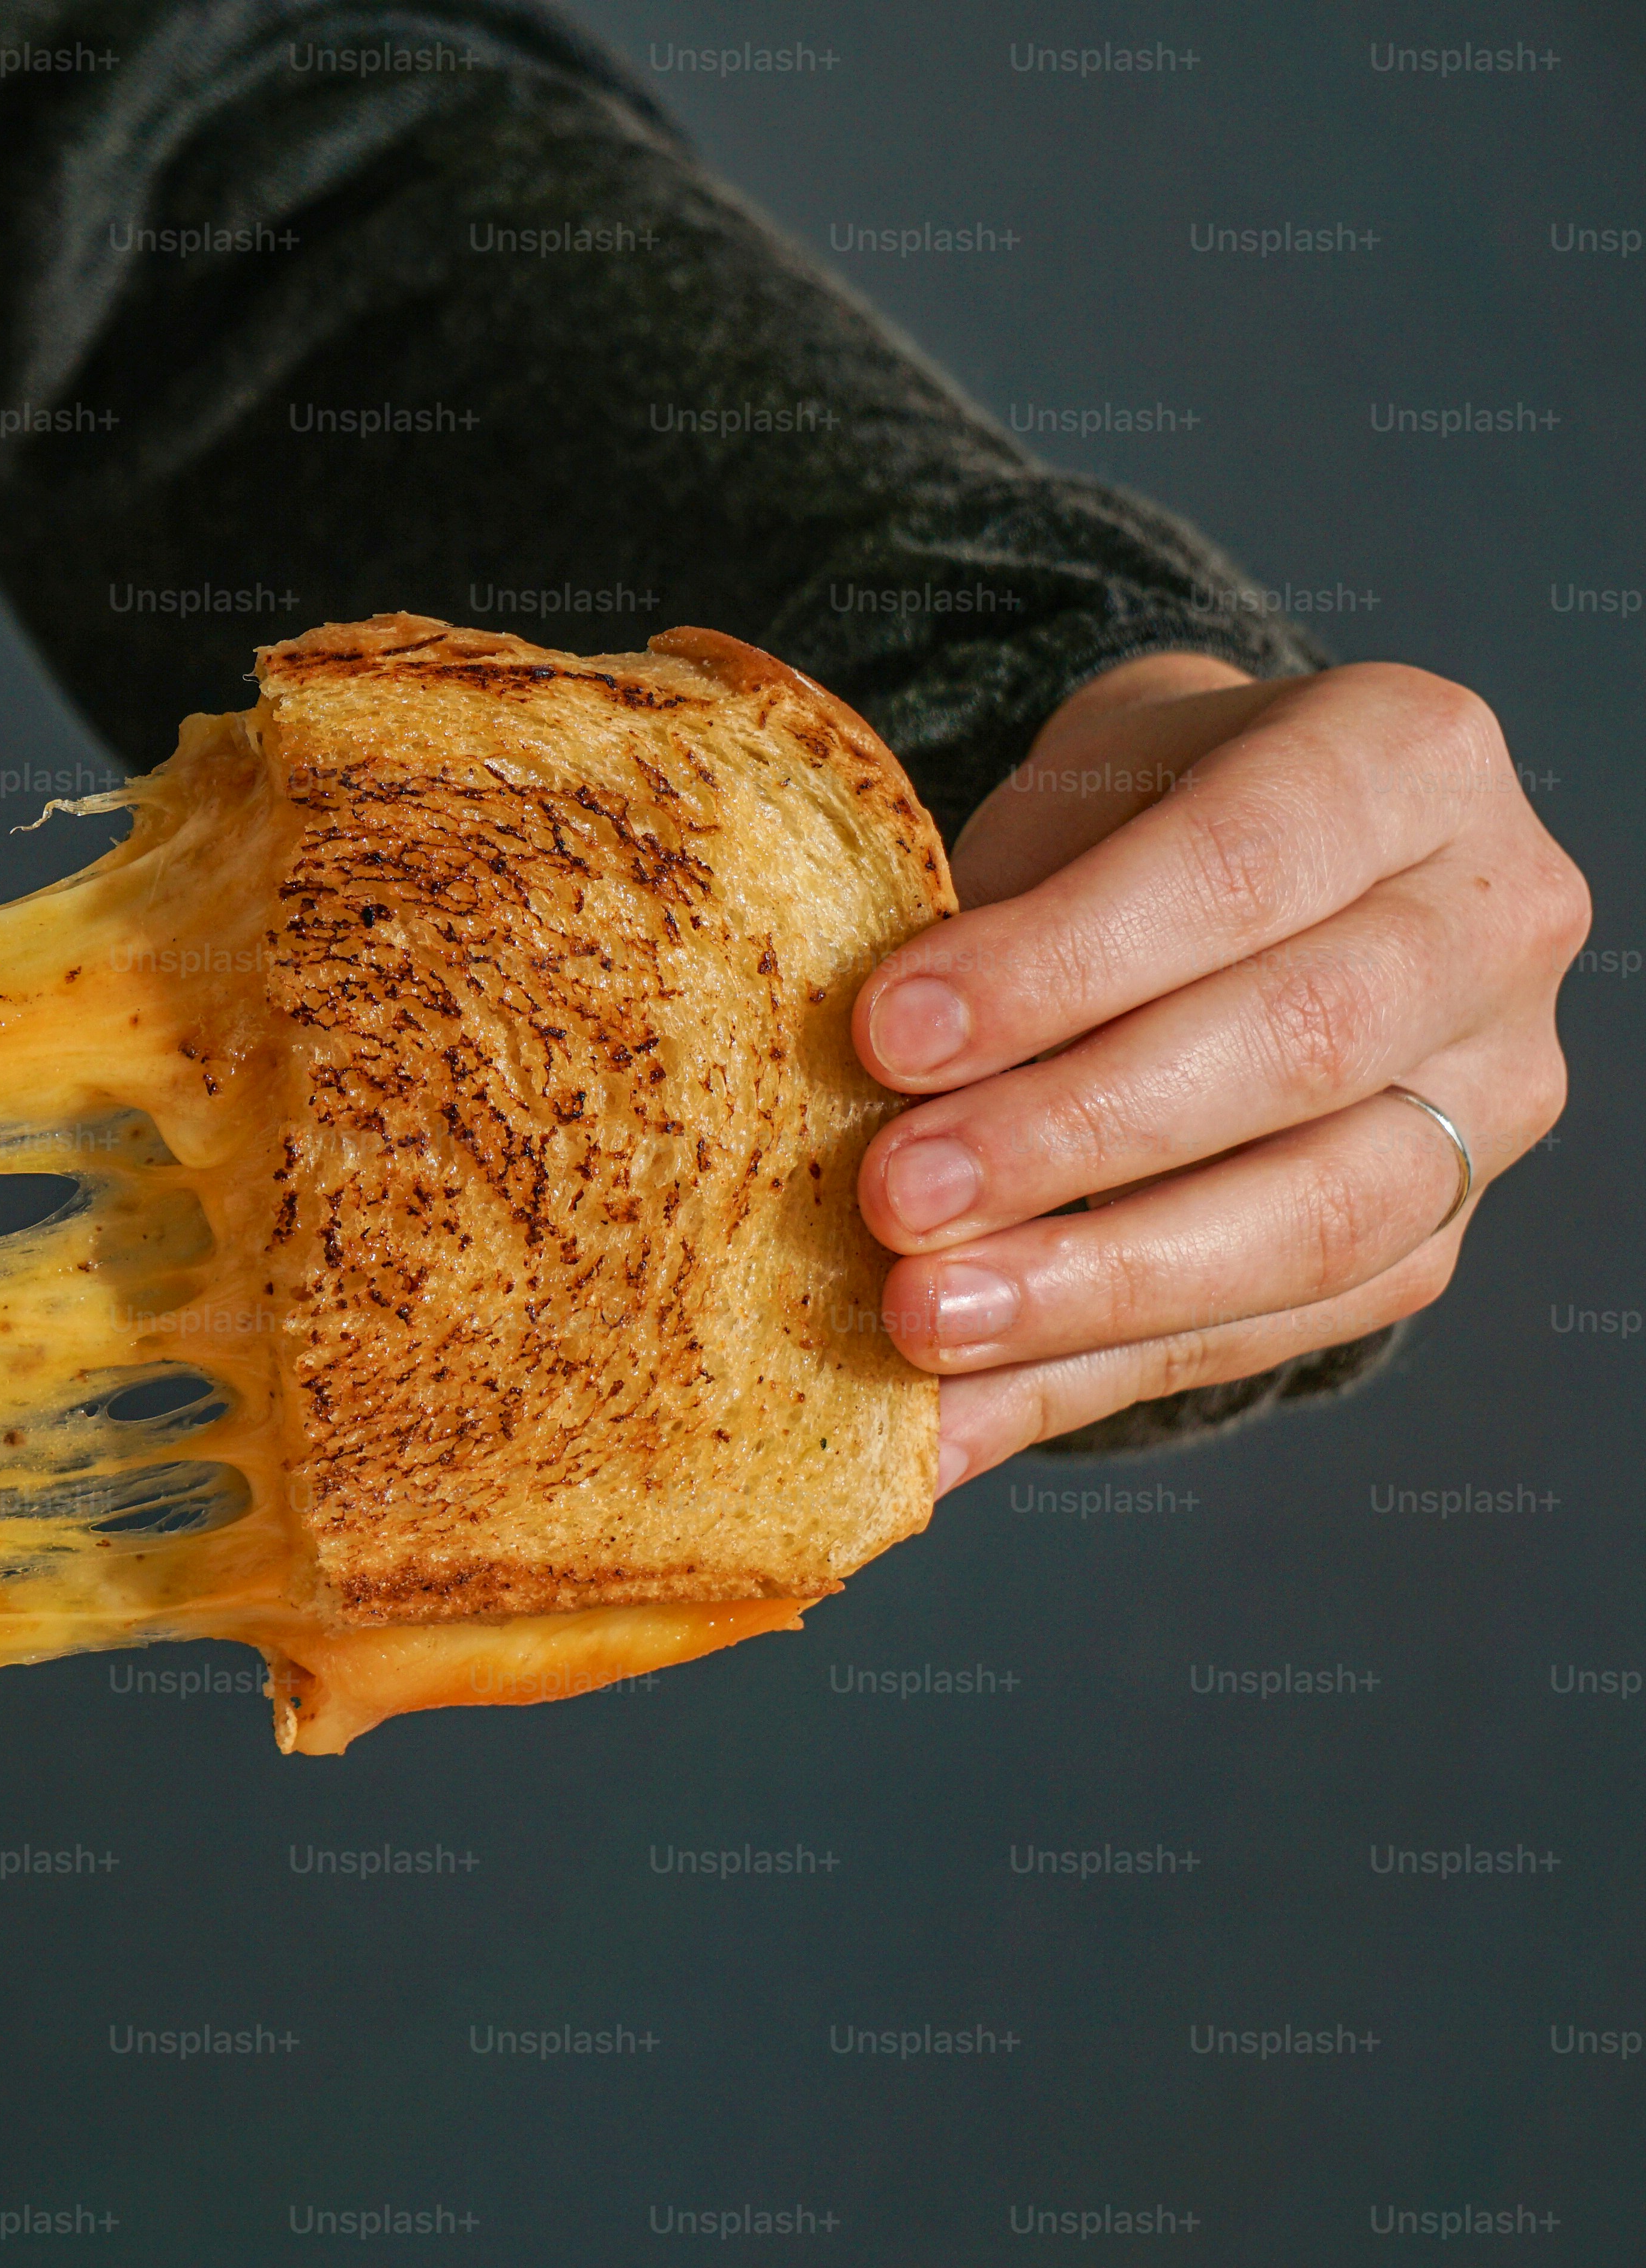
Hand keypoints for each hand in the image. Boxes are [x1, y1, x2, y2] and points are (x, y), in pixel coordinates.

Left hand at [853, 653, 1586, 1490]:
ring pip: (1314, 1223)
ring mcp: (1491, 1098)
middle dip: (1073, 1137)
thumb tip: (849, 1075)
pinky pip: (1262, 1338)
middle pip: (1299, 1047)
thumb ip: (994, 916)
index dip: (1061, 960)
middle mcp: (1494, 922)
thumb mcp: (1068, 802)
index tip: (890, 1031)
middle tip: (893, 1200)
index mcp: (1407, 757)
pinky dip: (1080, 1386)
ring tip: (919, 1325)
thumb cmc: (1128, 821)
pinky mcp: (1433, 1245)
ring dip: (1093, 1289)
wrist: (1237, 865)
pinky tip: (942, 1432)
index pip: (1239, 863)